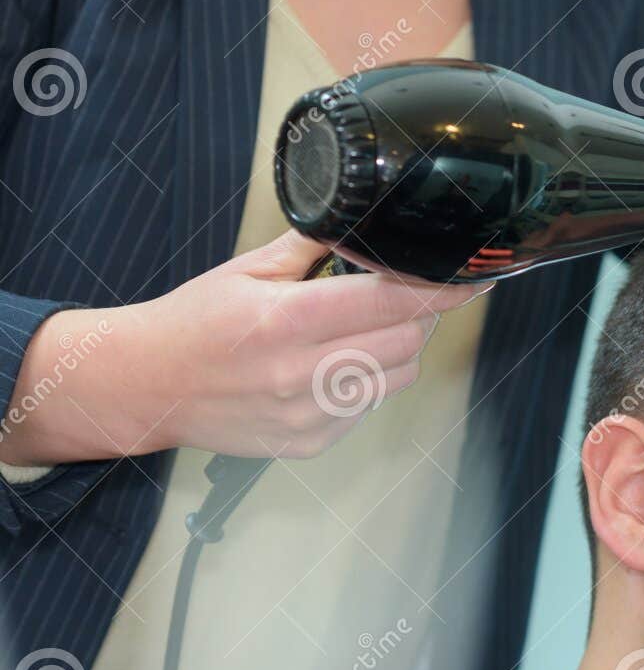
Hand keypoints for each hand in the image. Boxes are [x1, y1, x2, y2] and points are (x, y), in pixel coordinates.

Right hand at [0, 229, 488, 466]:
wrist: (148, 386)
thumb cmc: (195, 322)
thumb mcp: (246, 270)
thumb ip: (311, 248)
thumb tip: (365, 226)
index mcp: (287, 321)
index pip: (391, 303)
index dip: (439, 289)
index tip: (470, 277)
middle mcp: (302, 373)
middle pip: (407, 342)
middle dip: (421, 316)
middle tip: (411, 295)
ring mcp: (309, 415)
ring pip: (397, 378)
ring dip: (400, 349)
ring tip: (370, 328)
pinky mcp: (311, 442)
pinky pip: (368, 407)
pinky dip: (369, 382)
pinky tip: (337, 364)